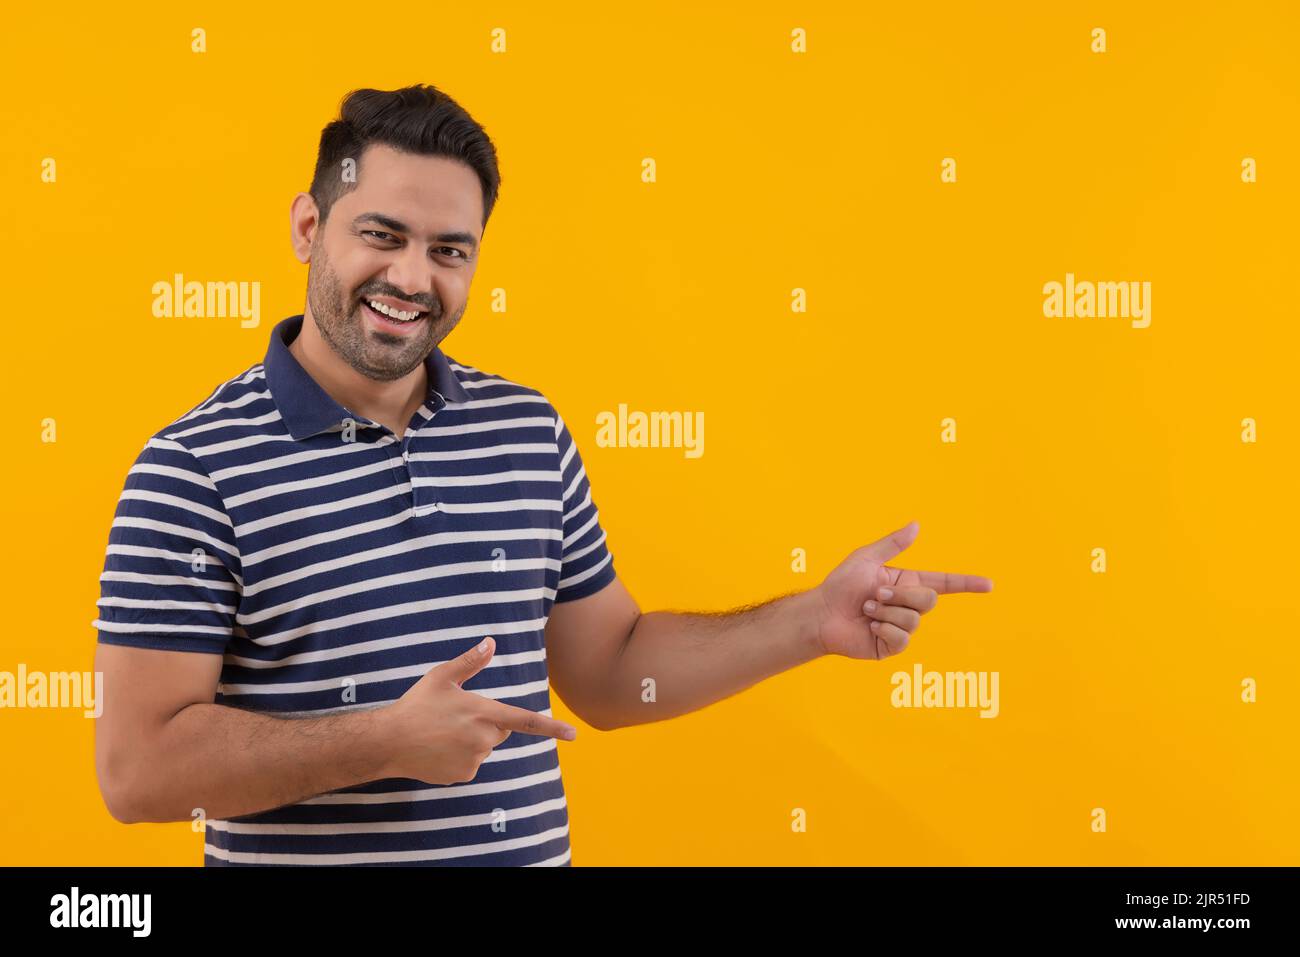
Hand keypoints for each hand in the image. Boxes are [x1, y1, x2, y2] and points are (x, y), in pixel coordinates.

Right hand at [380, 636, 577, 783]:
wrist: (390, 741)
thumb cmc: (417, 705)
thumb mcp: (442, 677)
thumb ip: (470, 661)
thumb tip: (491, 643)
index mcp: (483, 712)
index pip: (525, 721)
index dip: (552, 727)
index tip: (574, 735)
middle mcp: (483, 739)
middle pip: (500, 730)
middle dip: (487, 723)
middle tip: (457, 716)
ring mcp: (473, 760)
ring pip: (484, 747)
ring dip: (472, 740)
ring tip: (443, 732)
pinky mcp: (462, 775)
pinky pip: (470, 763)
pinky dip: (460, 756)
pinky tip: (438, 748)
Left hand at [815, 521, 992, 659]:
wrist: (821, 614)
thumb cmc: (840, 585)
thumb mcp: (866, 558)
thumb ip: (893, 544)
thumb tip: (917, 525)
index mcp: (906, 583)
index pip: (943, 584)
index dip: (967, 584)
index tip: (989, 585)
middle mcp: (907, 605)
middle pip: (928, 600)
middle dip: (900, 596)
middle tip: (873, 595)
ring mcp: (901, 627)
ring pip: (914, 620)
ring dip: (885, 612)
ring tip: (865, 610)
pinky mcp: (891, 646)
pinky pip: (902, 638)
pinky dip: (883, 629)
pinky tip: (868, 627)